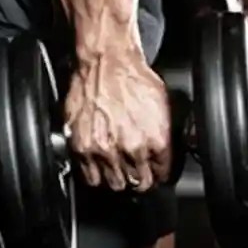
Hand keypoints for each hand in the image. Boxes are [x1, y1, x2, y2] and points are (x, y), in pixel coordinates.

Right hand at [63, 49, 171, 192]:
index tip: (157, 173)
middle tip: (139, 173)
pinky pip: (91, 177)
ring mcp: (105, 150)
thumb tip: (165, 152)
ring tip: (120, 170)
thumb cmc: (134, 78)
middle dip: (141, 180)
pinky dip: (97, 174)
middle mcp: (132, 148)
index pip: (163, 175)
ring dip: (119, 179)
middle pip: (139, 184)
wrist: (106, 62)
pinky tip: (102, 166)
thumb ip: (165, 134)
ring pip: (116, 184)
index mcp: (156, 139)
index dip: (160, 174)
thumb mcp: (165, 105)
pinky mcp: (82, 147)